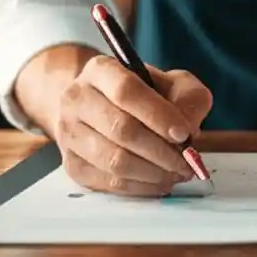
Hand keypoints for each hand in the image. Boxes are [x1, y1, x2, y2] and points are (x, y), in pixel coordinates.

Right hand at [55, 54, 211, 196]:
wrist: (101, 107)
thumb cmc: (143, 96)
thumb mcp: (171, 83)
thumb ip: (187, 98)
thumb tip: (188, 130)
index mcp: (100, 70)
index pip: (126, 91)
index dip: (158, 115)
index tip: (184, 134)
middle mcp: (76, 99)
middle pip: (120, 129)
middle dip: (161, 151)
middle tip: (187, 161)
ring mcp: (69, 133)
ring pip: (114, 160)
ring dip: (153, 172)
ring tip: (177, 173)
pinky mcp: (71, 164)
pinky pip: (109, 182)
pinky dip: (141, 187)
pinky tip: (159, 181)